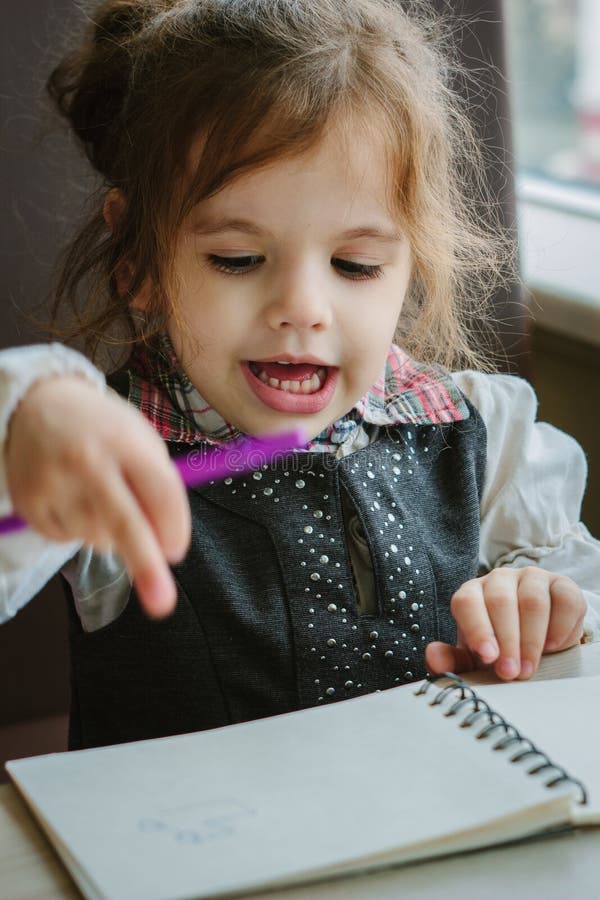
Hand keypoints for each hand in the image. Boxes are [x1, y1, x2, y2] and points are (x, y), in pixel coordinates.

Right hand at [5, 374, 190, 617]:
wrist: (38, 405)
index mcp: (125, 440)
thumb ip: (159, 488)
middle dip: (146, 566)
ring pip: (98, 539)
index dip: (174, 528)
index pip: (161, 494)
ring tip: (101, 497)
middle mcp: (87, 460)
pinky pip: (68, 540)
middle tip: (162, 605)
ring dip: (111, 534)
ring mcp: (53, 482)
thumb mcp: (140, 441)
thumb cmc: (105, 430)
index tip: (176, 552)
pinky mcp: (28, 502)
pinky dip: (79, 530)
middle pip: (124, 524)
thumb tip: (166, 548)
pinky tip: (74, 500)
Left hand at [425, 567, 585, 680]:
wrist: (537, 639)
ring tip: (529, 667)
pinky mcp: (562, 584)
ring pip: (532, 600)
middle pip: (500, 601)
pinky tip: (553, 646)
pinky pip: (564, 600)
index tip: (487, 657)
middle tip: (510, 673)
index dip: (477, 629)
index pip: (466, 602)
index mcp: (472, 593)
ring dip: (531, 639)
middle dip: (507, 641)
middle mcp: (499, 579)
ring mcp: (531, 578)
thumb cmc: (500, 646)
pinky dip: (560, 626)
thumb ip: (452, 660)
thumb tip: (432, 656)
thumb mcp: (475, 658)